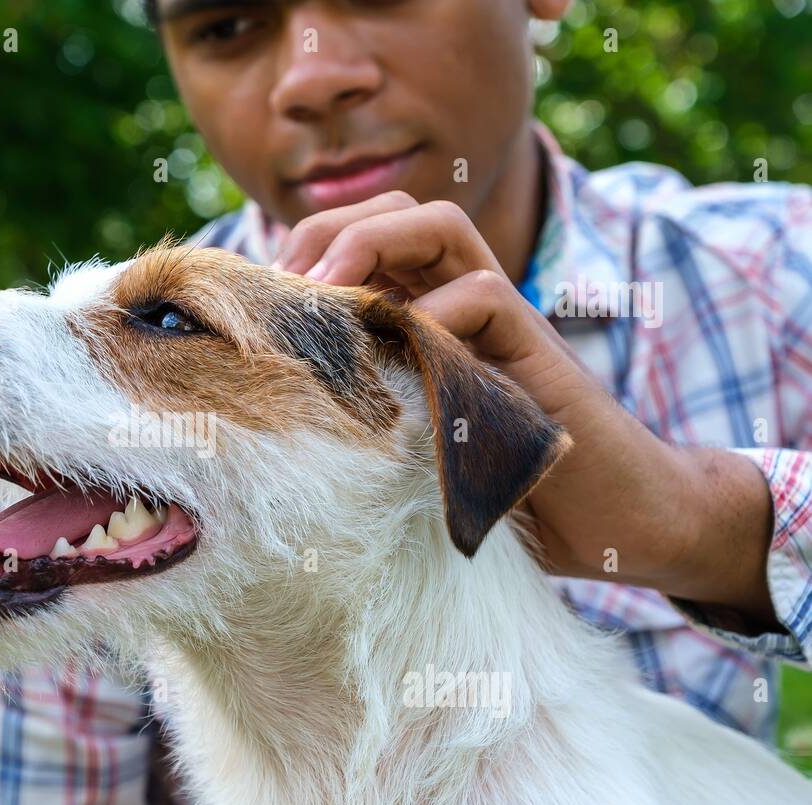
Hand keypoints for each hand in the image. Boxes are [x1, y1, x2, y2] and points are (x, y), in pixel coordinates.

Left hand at [273, 192, 778, 629]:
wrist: (616, 519)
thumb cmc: (500, 489)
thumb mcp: (409, 443)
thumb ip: (364, 408)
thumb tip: (273, 411)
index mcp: (427, 315)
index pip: (363, 241)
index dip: (306, 252)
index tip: (262, 305)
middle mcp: (462, 303)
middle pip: (397, 210)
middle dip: (328, 229)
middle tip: (285, 288)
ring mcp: (502, 322)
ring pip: (439, 224)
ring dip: (369, 243)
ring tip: (324, 294)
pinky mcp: (538, 354)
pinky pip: (486, 295)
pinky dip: (435, 313)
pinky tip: (401, 355)